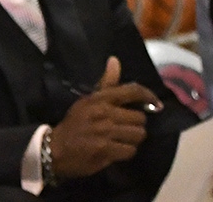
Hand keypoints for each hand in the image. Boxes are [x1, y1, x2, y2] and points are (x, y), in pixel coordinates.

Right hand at [52, 57, 156, 178]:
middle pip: (140, 118)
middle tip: (128, 127)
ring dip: (133, 139)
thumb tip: (115, 60)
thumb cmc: (75, 123)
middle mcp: (104, 113)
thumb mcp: (87, 101)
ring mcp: (106, 132)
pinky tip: (118, 150)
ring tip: (124, 139)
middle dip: (137, 124)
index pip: (131, 91)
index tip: (157, 103)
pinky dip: (127, 151)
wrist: (55, 148)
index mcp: (100, 98)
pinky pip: (130, 150)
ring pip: (138, 135)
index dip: (148, 96)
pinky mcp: (106, 150)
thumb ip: (106, 84)